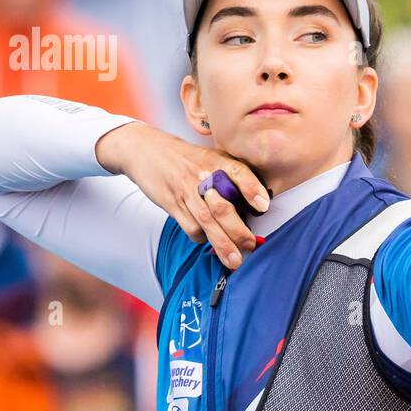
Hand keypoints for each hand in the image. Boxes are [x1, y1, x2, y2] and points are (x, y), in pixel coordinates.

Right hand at [95, 122, 268, 269]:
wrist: (146, 150)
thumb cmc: (187, 157)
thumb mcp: (212, 156)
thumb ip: (233, 175)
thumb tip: (257, 202)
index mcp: (218, 160)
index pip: (239, 172)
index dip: (252, 189)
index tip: (264, 206)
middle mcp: (203, 176)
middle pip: (222, 207)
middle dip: (238, 231)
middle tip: (251, 245)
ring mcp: (186, 192)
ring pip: (206, 222)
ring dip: (222, 244)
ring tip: (235, 260)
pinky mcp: (172, 204)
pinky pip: (190, 226)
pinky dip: (201, 238)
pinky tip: (208, 240)